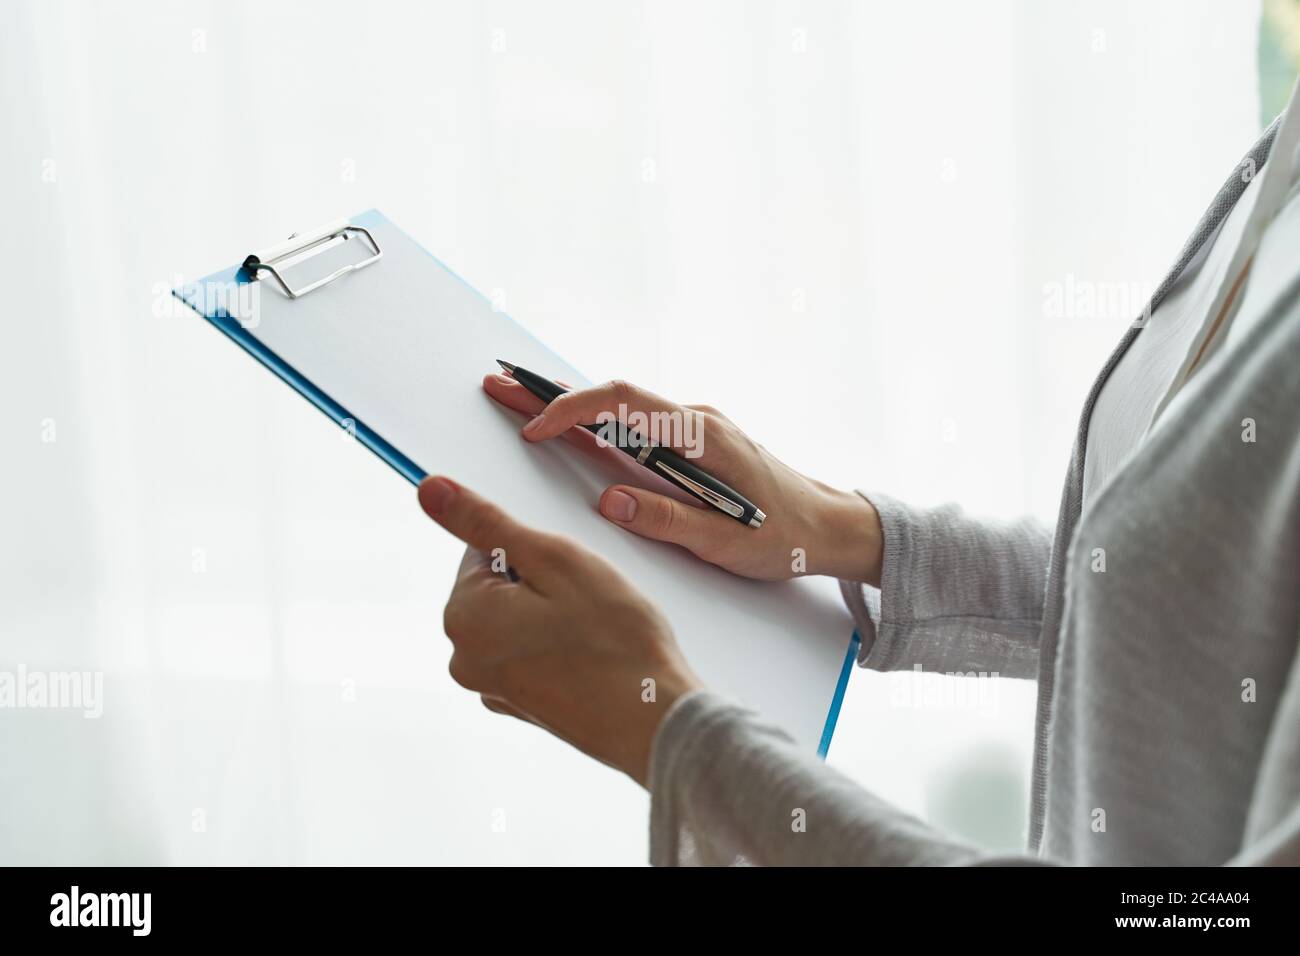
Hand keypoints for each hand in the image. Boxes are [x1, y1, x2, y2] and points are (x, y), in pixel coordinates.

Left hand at [417, 475, 703, 785]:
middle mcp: (465, 658)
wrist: (655, 720)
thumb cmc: (615, 642)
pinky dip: (558, 648)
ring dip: (552, 615)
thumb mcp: (553, 559)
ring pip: (517, 620)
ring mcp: (491, 688)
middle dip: (541, 583)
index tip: (566, 575)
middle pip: (498, 587)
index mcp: (463, 616)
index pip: (483, 549)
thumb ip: (485, 522)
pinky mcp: (520, 705)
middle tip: (584, 603)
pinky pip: (531, 654)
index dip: (534, 552)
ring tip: (592, 632)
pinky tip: (591, 657)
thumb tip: (430, 490)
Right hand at [483, 374, 883, 584]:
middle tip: (500, 386)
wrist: (830, 526)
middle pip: (613, 395)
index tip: (534, 430)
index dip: (572, 412)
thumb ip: (666, 518)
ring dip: (571, 405)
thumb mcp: (725, 539)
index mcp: (702, 436)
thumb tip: (608, 500)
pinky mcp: (693, 443)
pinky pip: (636, 424)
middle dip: (554, 393)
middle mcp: (696, 421)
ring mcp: (695, 429)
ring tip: (519, 403)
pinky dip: (596, 421)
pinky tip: (569, 427)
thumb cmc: (785, 536)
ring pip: (622, 408)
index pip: (624, 404)